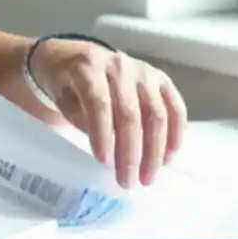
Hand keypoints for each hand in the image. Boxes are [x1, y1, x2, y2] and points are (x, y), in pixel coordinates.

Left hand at [29, 40, 186, 188]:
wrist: (77, 57)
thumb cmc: (67, 83)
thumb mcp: (62, 98)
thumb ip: (81, 119)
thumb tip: (108, 152)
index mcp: (89, 67)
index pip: (99, 102)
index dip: (102, 133)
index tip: (103, 162)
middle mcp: (120, 66)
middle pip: (130, 113)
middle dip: (130, 152)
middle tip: (127, 181)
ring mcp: (144, 71)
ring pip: (156, 114)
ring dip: (154, 150)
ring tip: (147, 177)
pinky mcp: (161, 79)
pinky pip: (175, 108)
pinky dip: (174, 135)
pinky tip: (168, 157)